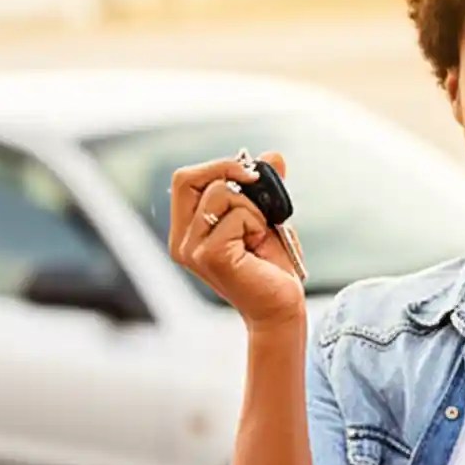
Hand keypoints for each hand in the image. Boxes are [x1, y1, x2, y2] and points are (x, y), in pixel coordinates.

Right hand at [168, 152, 305, 328]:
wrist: (281, 309)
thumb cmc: (271, 268)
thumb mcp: (265, 218)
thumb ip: (263, 188)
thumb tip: (274, 155)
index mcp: (187, 232)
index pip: (183, 180)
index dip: (216, 166)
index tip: (249, 173)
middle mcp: (182, 242)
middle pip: (186, 178)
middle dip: (227, 169)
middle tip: (257, 181)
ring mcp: (192, 250)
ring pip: (220, 192)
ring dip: (251, 207)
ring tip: (258, 235)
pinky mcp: (210, 255)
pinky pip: (237, 214)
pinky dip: (256, 224)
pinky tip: (258, 248)